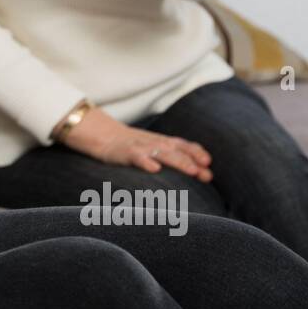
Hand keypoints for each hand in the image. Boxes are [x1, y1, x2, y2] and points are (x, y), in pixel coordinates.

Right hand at [59, 107, 212, 182]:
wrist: (97, 133)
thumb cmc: (126, 144)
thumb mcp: (148, 147)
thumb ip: (167, 154)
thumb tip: (190, 169)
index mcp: (159, 141)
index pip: (182, 145)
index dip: (197, 153)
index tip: (209, 164)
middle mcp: (152, 142)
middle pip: (177, 151)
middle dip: (193, 162)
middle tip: (207, 175)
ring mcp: (139, 146)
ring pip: (162, 153)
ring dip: (179, 162)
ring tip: (192, 171)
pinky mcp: (123, 152)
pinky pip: (136, 156)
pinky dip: (146, 161)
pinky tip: (155, 169)